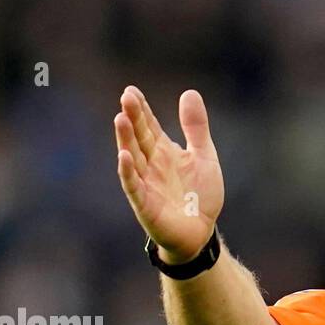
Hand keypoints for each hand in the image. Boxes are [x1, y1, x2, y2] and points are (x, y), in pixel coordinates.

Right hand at [114, 86, 224, 263]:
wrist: (201, 233)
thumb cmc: (200, 196)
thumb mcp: (204, 157)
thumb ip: (196, 128)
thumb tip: (189, 92)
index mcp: (164, 152)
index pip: (149, 126)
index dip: (141, 110)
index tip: (132, 91)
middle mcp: (151, 165)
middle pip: (139, 138)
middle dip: (133, 118)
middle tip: (126, 97)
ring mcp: (146, 184)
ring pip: (133, 158)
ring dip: (126, 139)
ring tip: (120, 119)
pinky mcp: (145, 205)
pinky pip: (134, 187)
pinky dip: (128, 172)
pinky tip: (123, 156)